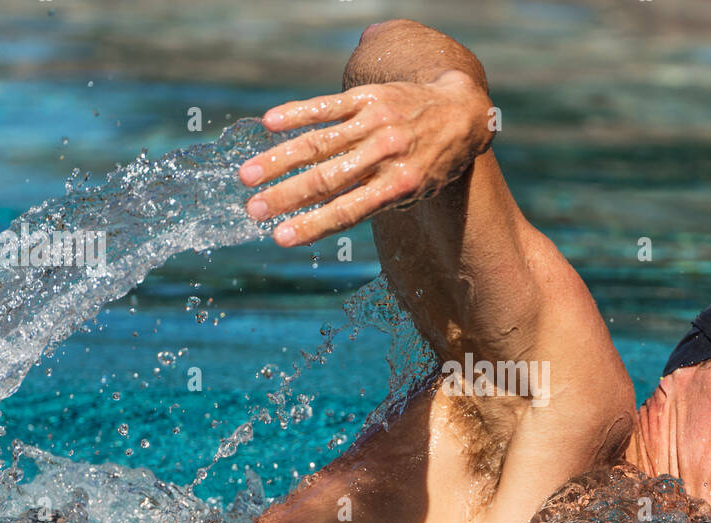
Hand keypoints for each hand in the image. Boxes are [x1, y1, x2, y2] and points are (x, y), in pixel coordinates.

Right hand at [239, 70, 493, 245]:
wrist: (461, 112)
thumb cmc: (433, 163)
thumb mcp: (415, 190)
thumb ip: (375, 201)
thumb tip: (322, 217)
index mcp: (399, 185)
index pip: (348, 210)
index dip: (313, 225)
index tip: (281, 238)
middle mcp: (385, 154)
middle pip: (327, 178)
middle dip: (287, 196)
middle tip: (253, 209)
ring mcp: (375, 122)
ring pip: (319, 142)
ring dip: (279, 160)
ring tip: (248, 175)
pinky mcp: (368, 97)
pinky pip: (328, 105)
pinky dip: (297, 113)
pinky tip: (270, 123)